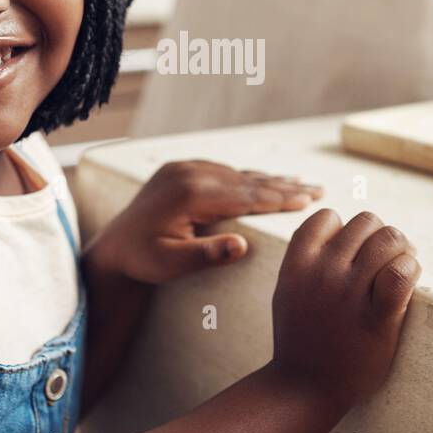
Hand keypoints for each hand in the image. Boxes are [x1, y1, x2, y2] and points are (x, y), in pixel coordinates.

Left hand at [87, 161, 322, 284]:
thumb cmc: (143, 260)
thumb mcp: (171, 264)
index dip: (280, 199)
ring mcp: (185, 167)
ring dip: (271, 179)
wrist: (113, 246)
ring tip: (303, 183)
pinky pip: (224, 172)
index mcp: (190, 193)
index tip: (310, 202)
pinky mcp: (183, 169)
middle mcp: (189, 172)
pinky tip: (267, 180)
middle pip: (247, 181)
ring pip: (238, 174)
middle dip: (285, 186)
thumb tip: (242, 247)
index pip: (246, 196)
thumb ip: (205, 255)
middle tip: (319, 190)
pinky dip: (249, 178)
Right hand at [270, 210, 419, 410]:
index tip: (352, 250)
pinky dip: (411, 267)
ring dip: (402, 247)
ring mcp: (349, 295)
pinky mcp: (377, 319)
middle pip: (366, 221)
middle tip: (388, 256)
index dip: (344, 228)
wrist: (304, 388)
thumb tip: (337, 225)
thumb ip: (306, 258)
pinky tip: (409, 278)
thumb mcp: (288, 290)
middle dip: (380, 235)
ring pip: (388, 238)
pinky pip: (401, 272)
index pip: (327, 216)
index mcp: (297, 264)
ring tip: (404, 264)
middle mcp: (322, 273)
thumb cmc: (301, 337)